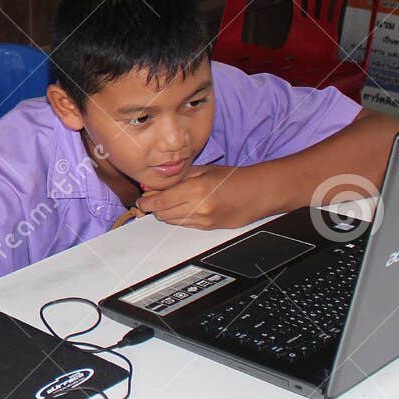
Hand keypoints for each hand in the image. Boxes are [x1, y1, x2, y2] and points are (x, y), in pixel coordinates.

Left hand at [135, 164, 271, 229]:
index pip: (160, 202)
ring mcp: (203, 220)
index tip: (142, 200)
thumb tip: (155, 185)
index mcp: (195, 189)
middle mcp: (198, 207)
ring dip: (165, 213)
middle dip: (154, 207)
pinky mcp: (207, 228)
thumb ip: (178, 178)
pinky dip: (178, 217)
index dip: (147, 202)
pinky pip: (183, 225)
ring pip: (171, 221)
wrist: (257, 193)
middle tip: (152, 199)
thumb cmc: (232, 178)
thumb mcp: (203, 170)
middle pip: (163, 214)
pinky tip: (183, 207)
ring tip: (169, 202)